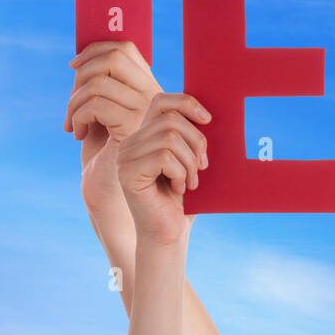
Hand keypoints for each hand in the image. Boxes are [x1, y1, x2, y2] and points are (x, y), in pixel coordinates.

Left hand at [64, 41, 161, 218]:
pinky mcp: (134, 130)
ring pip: (98, 83)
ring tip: (71, 126)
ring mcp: (146, 113)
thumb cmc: (106, 161)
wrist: (117, 201)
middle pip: (114, 57)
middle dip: (81, 74)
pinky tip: (77, 136)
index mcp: (149, 89)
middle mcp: (153, 97)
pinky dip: (77, 117)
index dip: (96, 48)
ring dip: (73, 103)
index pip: (126, 48)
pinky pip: (97, 106)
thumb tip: (82, 60)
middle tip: (71, 104)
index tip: (74, 67)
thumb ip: (103, 91)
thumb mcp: (103, 119)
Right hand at [116, 93, 211, 247]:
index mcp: (144, 134)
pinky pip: (164, 158)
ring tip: (191, 182)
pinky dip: (180, 173)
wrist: (170, 233)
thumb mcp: (191, 160)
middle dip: (196, 142)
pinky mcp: (127, 173)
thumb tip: (207, 112)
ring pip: (169, 138)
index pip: (162, 101)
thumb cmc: (184, 198)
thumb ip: (191, 135)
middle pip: (171, 120)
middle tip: (202, 167)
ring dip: (190, 162)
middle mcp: (130, 142)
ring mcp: (125, 157)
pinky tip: (179, 189)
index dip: (187, 103)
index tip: (209, 120)